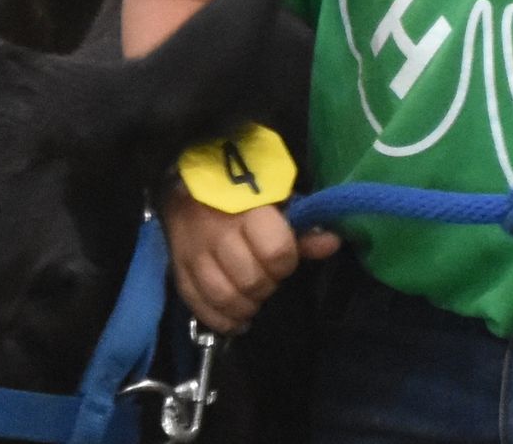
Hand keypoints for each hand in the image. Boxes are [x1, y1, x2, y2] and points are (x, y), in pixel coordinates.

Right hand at [163, 189, 340, 333]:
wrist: (186, 192)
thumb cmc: (240, 199)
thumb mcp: (276, 206)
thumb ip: (302, 230)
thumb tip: (333, 243)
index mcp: (249, 213)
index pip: (276, 251)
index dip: (286, 261)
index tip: (284, 259)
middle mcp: (220, 235)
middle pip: (251, 280)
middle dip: (267, 286)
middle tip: (267, 278)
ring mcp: (195, 255)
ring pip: (224, 298)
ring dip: (245, 307)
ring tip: (253, 300)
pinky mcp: (179, 272)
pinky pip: (200, 307)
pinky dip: (221, 320)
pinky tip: (236, 318)